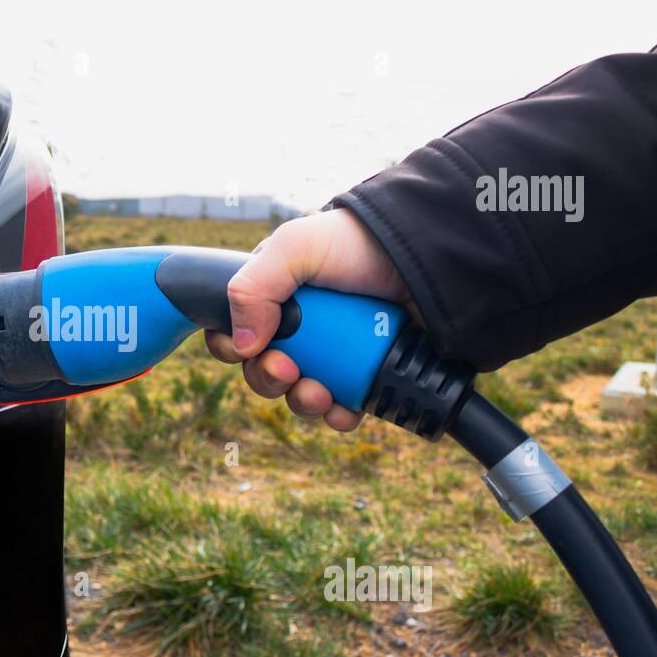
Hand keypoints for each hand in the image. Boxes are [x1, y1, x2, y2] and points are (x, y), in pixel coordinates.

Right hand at [205, 207, 413, 430]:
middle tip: (287, 369)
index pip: (233, 332)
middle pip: (262, 370)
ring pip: (298, 395)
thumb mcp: (295, 248)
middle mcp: (299, 328)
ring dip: (301, 401)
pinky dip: (336, 414)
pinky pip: (339, 408)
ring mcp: (332, 353)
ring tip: (319, 393)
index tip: (244, 351)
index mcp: (273, 296)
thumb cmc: (358, 242)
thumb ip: (254, 287)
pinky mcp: (363, 373)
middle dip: (268, 378)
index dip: (230, 348)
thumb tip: (241, 345)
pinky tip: (342, 408)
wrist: (427, 256)